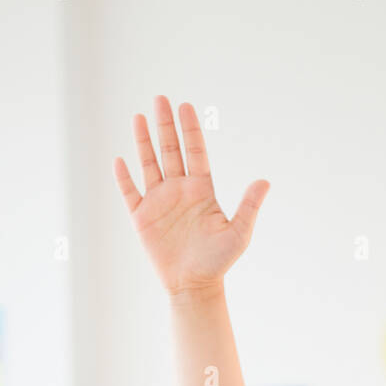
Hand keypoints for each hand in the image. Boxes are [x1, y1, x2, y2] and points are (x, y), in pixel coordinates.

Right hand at [113, 95, 269, 296]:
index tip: (186, 106)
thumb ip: (249, 206)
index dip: (190, 129)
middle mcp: (179, 190)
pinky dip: (124, 177)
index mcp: (201, 189)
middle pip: (170, 150)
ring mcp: (159, 202)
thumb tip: (265, 181)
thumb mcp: (238, 233)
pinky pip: (130, 192)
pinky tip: (120, 160)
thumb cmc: (218, 262)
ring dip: (144, 141)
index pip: (195, 151)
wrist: (194, 286)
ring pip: (149, 164)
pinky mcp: (142, 218)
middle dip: (165, 125)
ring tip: (138, 117)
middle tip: (160, 99)